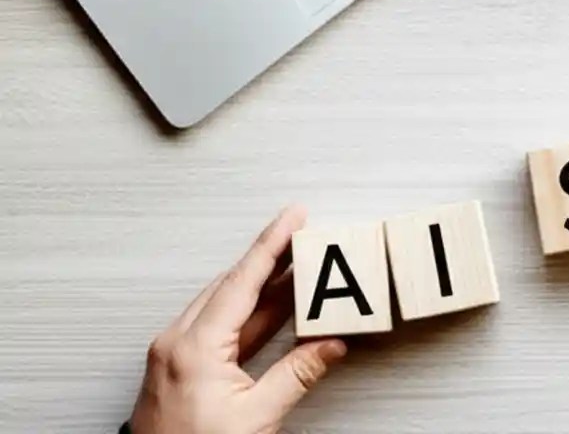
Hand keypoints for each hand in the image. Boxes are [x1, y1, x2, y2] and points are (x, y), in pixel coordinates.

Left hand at [129, 206, 346, 433]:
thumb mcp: (256, 417)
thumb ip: (297, 375)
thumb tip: (329, 346)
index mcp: (194, 348)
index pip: (242, 282)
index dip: (272, 245)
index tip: (293, 219)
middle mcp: (177, 344)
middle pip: (232, 286)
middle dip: (271, 261)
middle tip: (304, 241)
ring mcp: (173, 355)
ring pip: (225, 305)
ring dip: (263, 289)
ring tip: (299, 272)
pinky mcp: (177, 369)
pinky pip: (217, 327)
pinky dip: (249, 315)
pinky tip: (275, 313)